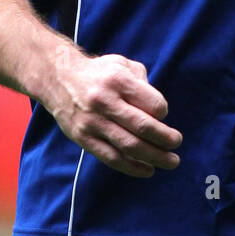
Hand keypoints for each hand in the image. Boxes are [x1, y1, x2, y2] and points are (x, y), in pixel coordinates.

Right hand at [44, 45, 181, 177]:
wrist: (57, 78)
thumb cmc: (99, 73)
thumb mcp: (123, 65)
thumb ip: (143, 83)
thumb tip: (158, 112)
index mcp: (118, 80)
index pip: (153, 104)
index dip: (163, 112)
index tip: (162, 115)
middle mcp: (104, 101)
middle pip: (143, 127)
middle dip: (166, 139)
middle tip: (177, 143)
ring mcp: (92, 122)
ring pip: (129, 146)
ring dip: (154, 157)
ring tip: (171, 162)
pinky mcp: (83, 138)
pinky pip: (111, 158)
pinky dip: (132, 167)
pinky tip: (148, 170)